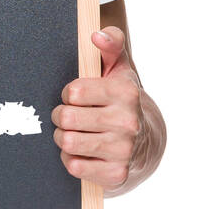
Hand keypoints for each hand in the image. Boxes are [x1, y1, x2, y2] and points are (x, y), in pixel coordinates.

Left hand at [51, 26, 143, 191]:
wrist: (147, 143)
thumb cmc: (123, 101)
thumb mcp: (120, 69)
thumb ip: (111, 44)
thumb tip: (96, 35)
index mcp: (126, 93)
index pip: (72, 93)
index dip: (67, 95)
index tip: (75, 98)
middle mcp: (127, 122)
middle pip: (66, 119)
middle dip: (61, 117)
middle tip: (68, 117)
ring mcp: (122, 150)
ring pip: (67, 142)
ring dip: (63, 138)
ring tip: (73, 133)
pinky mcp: (115, 174)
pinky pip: (74, 166)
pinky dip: (71, 159)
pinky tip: (83, 152)